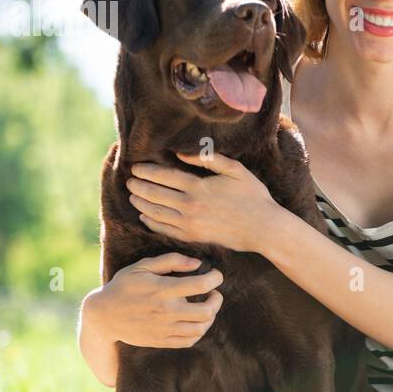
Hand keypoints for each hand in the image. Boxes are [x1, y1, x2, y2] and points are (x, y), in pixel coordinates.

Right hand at [90, 253, 223, 348]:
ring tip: (207, 308)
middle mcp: (166, 311)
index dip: (215, 278)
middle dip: (217, 300)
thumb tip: (197, 263)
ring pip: (200, 328)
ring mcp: (164, 329)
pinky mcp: (161, 341)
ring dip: (210, 317)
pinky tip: (196, 322)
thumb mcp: (142, 266)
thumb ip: (171, 260)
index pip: (201, 285)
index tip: (216, 275)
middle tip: (214, 294)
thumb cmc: (124, 286)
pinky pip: (189, 341)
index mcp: (162, 289)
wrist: (103, 316)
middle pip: (206, 311)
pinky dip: (199, 331)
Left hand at [127, 151, 275, 252]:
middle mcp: (189, 206)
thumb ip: (208, 159)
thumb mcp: (235, 170)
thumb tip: (181, 153)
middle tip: (129, 181)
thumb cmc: (253, 196)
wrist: (263, 229)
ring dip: (141, 203)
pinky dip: (151, 222)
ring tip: (133, 196)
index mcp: (198, 187)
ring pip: (155, 213)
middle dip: (138, 186)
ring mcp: (189, 224)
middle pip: (154, 194)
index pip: (163, 176)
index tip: (135, 168)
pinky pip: (165, 230)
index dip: (146, 171)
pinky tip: (145, 216)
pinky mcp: (193, 237)